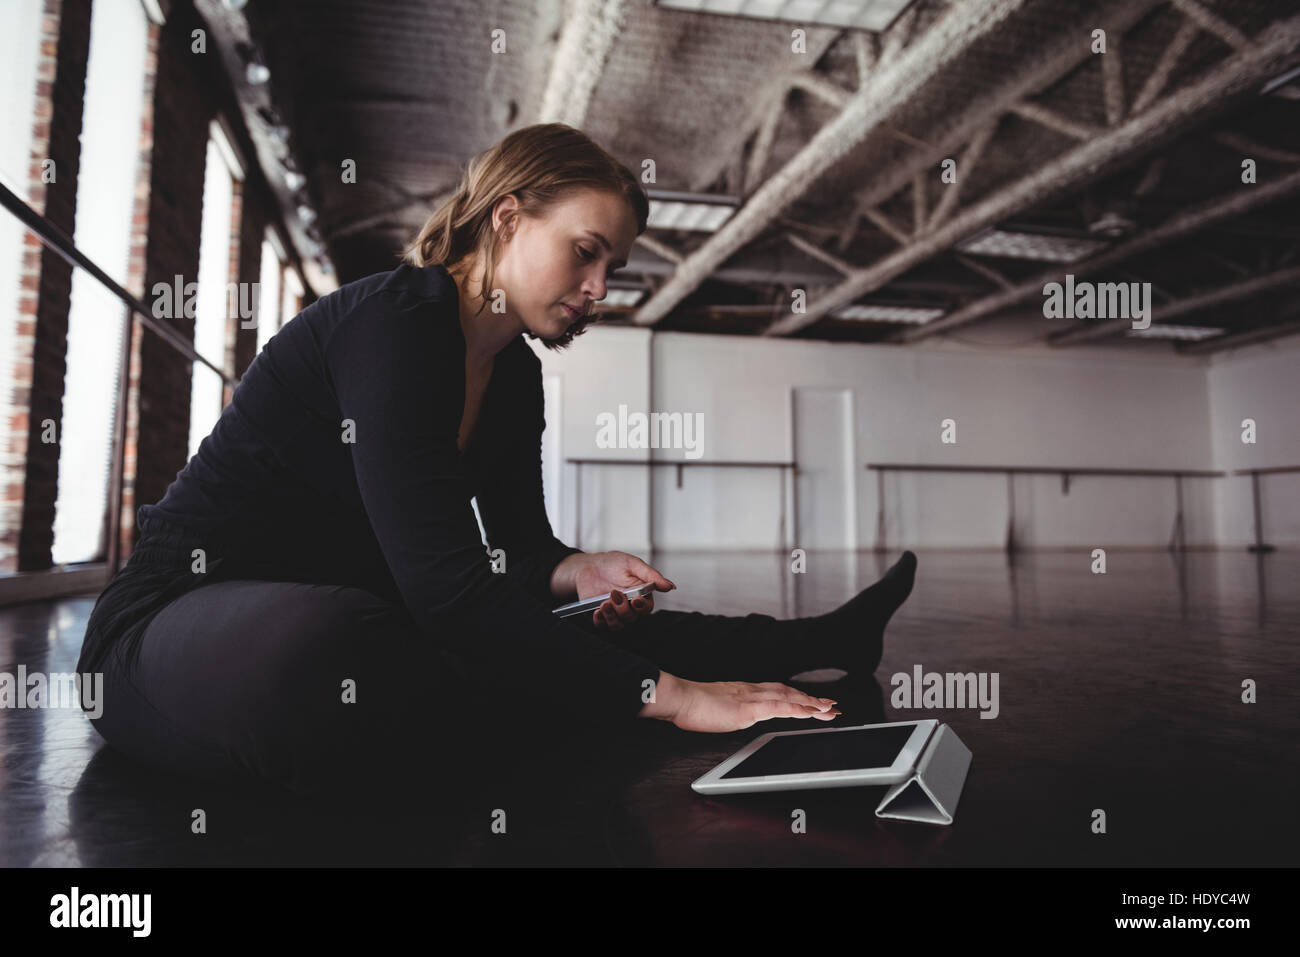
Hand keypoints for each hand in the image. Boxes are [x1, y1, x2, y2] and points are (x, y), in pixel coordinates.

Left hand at [567, 550, 673, 631]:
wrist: (588, 566)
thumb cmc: (612, 563)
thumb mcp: (632, 564)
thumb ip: (651, 576)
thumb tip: (670, 585)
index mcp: (640, 594)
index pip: (646, 608)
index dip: (642, 607)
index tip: (635, 600)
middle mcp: (628, 606)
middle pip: (632, 618)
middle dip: (623, 608)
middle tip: (614, 594)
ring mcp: (615, 612)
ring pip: (619, 625)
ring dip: (612, 616)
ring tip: (604, 603)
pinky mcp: (601, 616)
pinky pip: (603, 626)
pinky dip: (600, 621)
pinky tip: (598, 610)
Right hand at [639, 671, 840, 731]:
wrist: (682, 698)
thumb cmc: (694, 705)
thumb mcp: (721, 708)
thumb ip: (735, 711)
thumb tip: (741, 716)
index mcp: (746, 691)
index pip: (779, 692)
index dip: (798, 696)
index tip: (813, 701)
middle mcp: (753, 690)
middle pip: (789, 693)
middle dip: (812, 700)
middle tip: (832, 706)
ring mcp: (752, 697)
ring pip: (789, 697)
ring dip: (811, 703)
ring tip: (829, 709)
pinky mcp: (748, 707)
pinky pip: (779, 707)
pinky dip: (797, 709)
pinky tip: (810, 713)